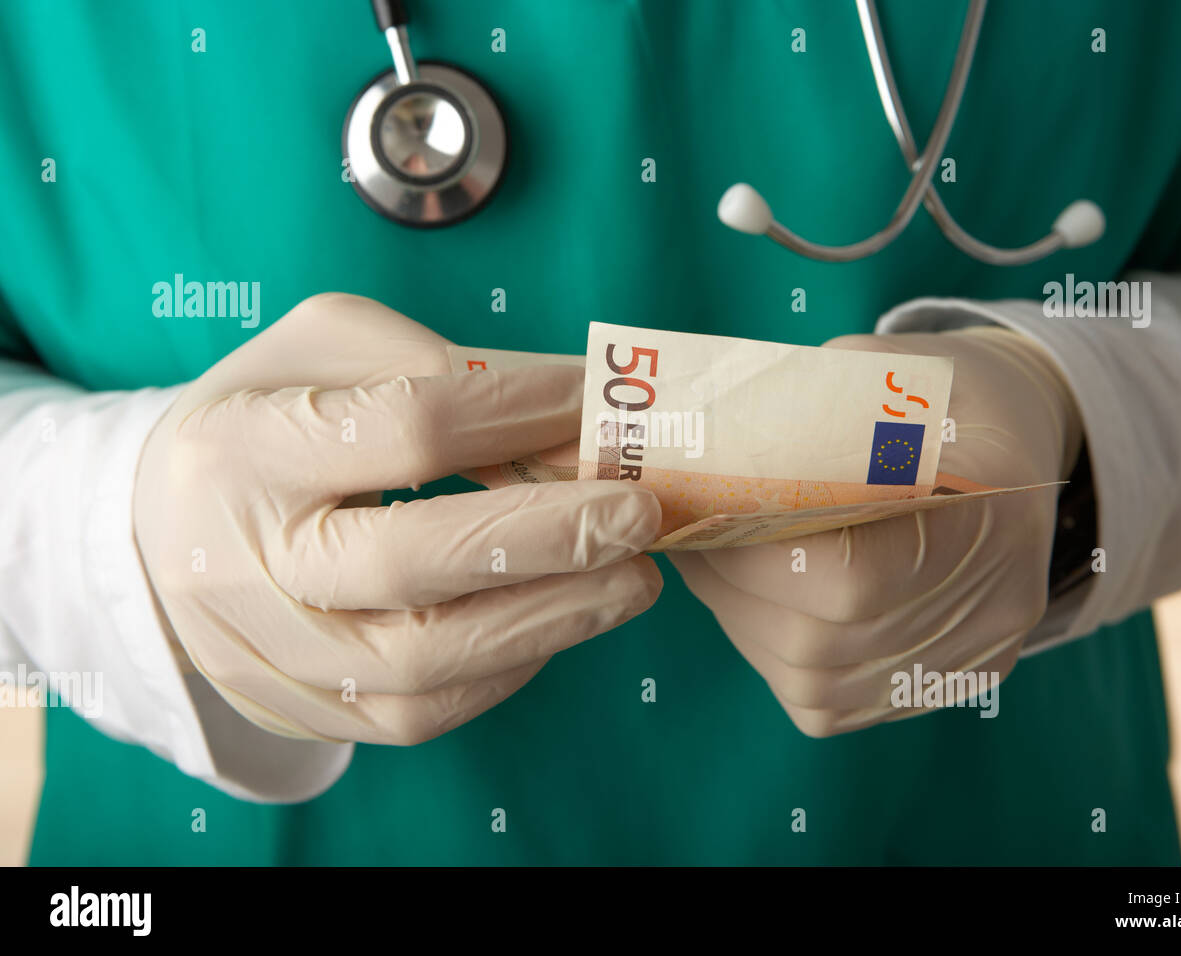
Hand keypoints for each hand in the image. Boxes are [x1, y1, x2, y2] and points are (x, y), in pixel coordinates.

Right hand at [134, 294, 661, 743]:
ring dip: (551, 618)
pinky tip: (560, 617)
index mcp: (241, 449)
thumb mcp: (325, 350)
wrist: (161, 534)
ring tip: (633, 577)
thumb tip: (568, 403)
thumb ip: (437, 361)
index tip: (591, 401)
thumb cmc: (265, 418)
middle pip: (409, 564)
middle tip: (639, 513)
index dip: (511, 415)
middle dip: (545, 537)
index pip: (398, 433)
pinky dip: (509, 668)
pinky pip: (423, 712)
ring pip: (424, 663)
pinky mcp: (307, 711)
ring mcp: (272, 655)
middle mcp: (245, 565)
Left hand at [669, 326, 1081, 736]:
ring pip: (816, 681)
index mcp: (989, 510)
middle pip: (823, 639)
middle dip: (733, 589)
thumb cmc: (939, 394)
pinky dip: (778, 654)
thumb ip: (798, 407)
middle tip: (690, 537)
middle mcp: (996, 603)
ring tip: (717, 563)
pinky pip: (832, 700)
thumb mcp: (877, 368)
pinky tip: (764, 601)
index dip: (754, 557)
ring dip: (745, 624)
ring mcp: (975, 654)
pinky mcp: (948, 682)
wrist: (1022, 443)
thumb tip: (701, 452)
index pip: (848, 577)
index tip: (703, 516)